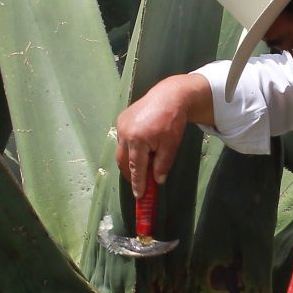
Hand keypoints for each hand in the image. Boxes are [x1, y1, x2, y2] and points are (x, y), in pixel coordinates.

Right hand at [115, 74, 211, 197]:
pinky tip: (139, 150)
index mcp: (138, 140)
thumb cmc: (172, 121)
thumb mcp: (171, 145)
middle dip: (130, 174)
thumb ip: (162, 165)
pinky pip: (122, 140)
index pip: (136, 168)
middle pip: (123, 161)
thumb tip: (157, 181)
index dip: (137, 183)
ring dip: (129, 161)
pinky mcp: (121, 120)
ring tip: (140, 168)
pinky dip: (129, 149)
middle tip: (139, 184)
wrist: (168, 96)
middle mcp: (125, 133)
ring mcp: (121, 125)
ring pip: (121, 151)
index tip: (139, 196)